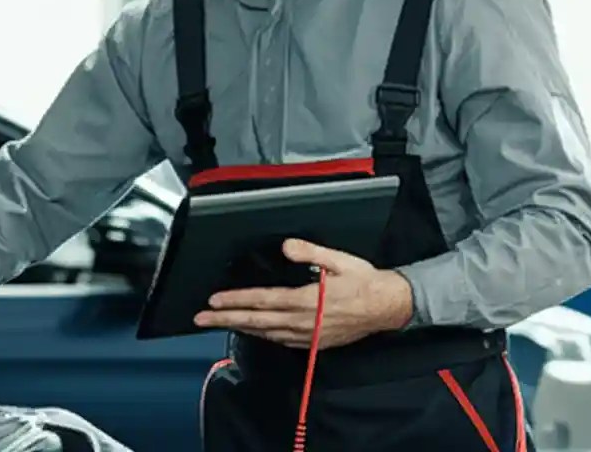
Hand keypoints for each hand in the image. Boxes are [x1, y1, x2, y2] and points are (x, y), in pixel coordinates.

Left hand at [194, 239, 413, 349]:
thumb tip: (286, 246)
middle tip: (201, 318)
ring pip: (265, 333)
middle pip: (255, 321)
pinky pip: (280, 340)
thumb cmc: (365, 282)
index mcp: (305, 301)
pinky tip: (251, 330)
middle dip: (225, 319)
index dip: (235, 301)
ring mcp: (307, 336)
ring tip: (218, 323)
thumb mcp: (339, 260)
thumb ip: (310, 253)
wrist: (389, 308)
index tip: (214, 300)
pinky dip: (261, 335)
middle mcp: (302, 322)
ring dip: (239, 328)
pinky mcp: (314, 343)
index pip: (261, 300)